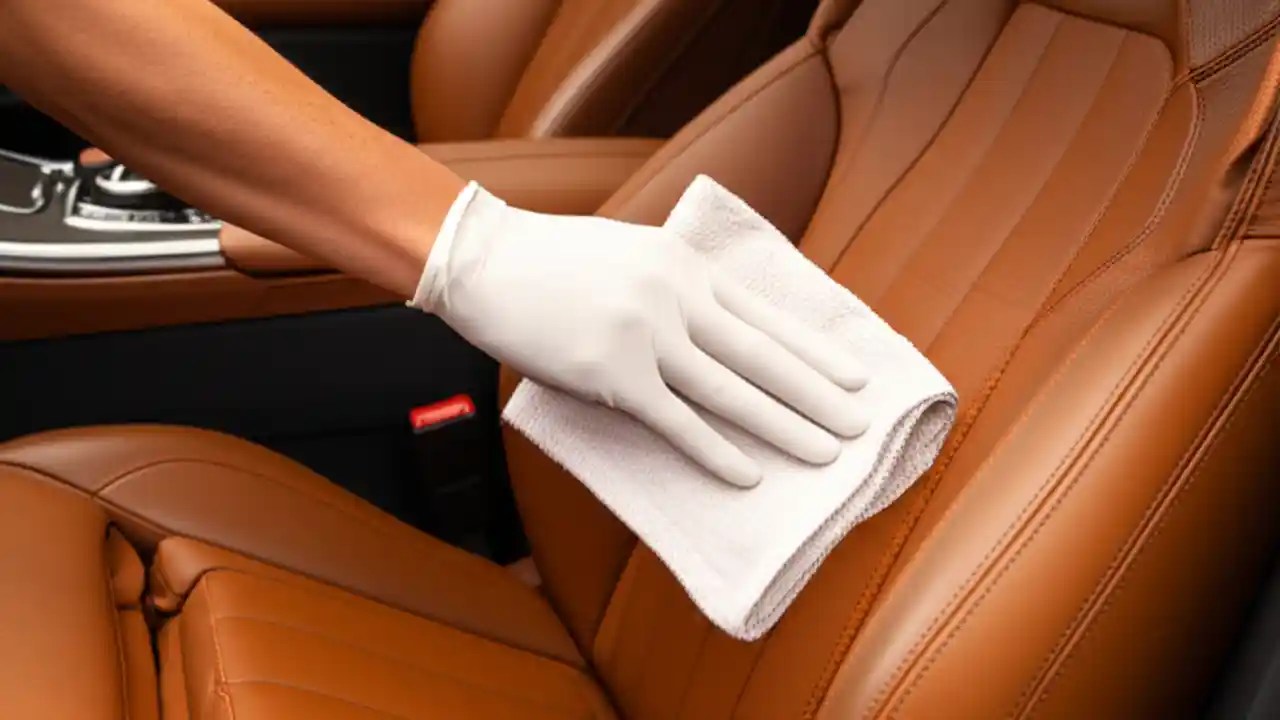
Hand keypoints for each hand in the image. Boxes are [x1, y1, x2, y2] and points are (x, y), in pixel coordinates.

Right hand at [410, 183, 867, 486]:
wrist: (485, 259)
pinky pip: (676, 421)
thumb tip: (720, 327)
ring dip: (783, 426)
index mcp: (686, 266)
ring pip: (731, 390)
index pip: (766, 315)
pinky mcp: (613, 374)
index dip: (815, 350)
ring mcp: (647, 335)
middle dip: (817, 394)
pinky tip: (748, 475)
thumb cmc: (554, 260)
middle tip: (860, 424)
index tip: (855, 375)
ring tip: (824, 453)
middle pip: (763, 355)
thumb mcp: (634, 254)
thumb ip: (679, 286)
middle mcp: (677, 298)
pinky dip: (716, 451)